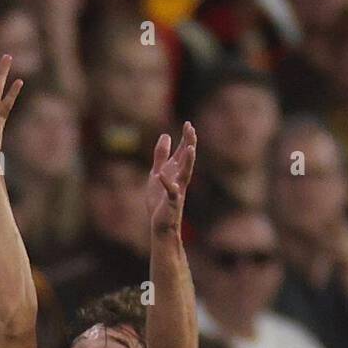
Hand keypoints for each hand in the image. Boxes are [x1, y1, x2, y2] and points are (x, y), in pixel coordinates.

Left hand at [148, 123, 196, 237]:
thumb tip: (165, 135)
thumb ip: (161, 156)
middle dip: (189, 144)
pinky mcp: (171, 203)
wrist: (160, 224)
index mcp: (176, 172)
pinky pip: (170, 193)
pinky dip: (167, 184)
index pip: (183, 152)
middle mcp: (179, 180)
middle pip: (186, 160)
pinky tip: (162, 175)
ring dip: (188, 162)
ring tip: (190, 148)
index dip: (186, 138)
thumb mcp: (157, 173)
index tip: (188, 123)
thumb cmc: (160, 200)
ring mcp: (177, 191)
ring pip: (185, 175)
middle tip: (191, 129)